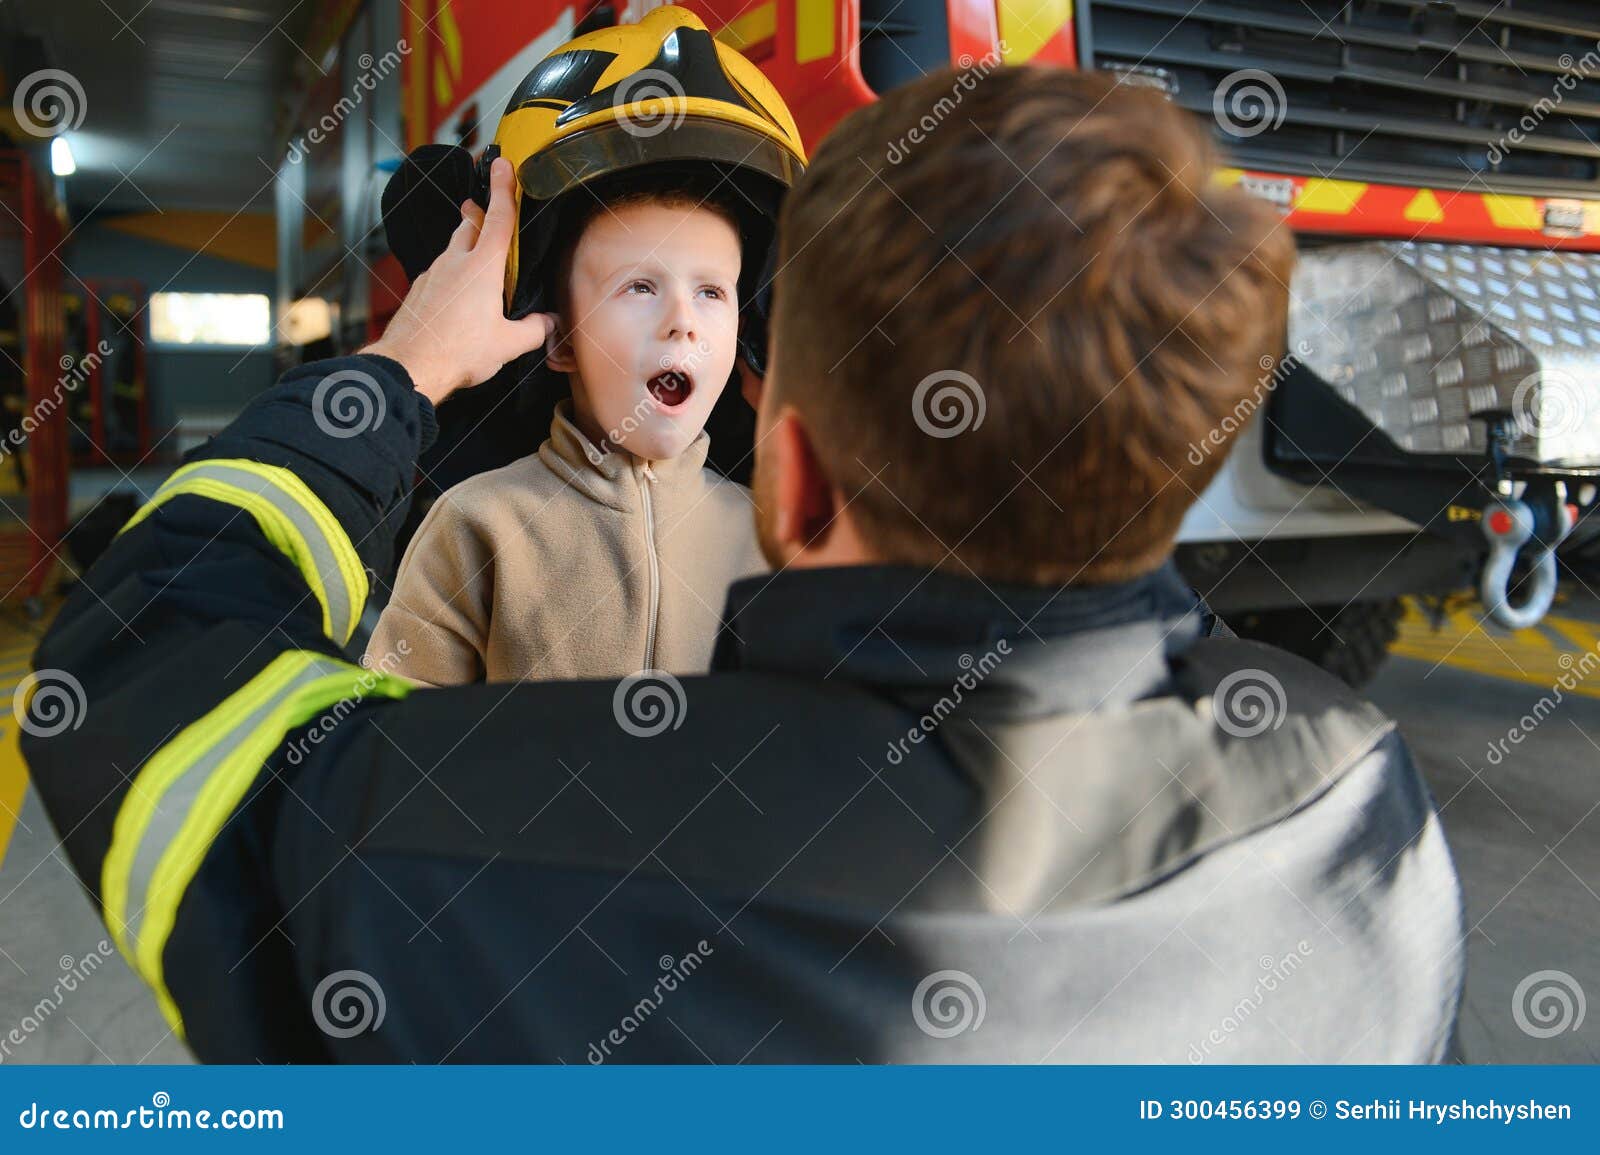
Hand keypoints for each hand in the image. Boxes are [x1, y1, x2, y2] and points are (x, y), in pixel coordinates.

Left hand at [363, 156, 556, 405]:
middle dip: (480, 213)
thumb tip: (550, 324)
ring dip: (465, 243)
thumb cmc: (457, 352)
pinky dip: (451, 273)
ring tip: (475, 253)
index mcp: (482, 267)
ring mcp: (433, 275)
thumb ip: (535, 330)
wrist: (408, 366)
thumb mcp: (508, 345)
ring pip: (452, 247)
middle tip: (485, 208)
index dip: (504, 189)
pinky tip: (457, 293)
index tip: (503, 165)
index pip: (498, 218)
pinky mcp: (419, 291)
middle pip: (469, 225)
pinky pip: (439, 271)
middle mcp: (454, 263)